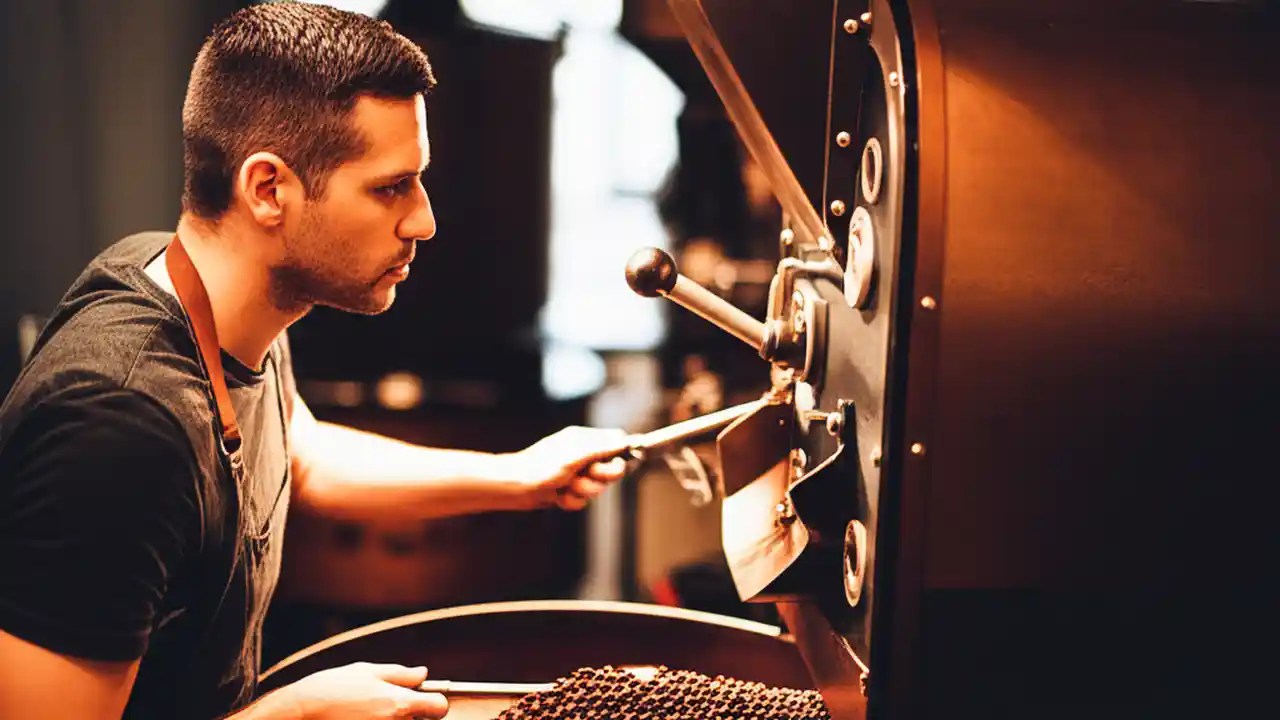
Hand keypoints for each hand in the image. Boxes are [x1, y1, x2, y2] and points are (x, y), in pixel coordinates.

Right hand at [275, 662, 447, 718]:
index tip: (425, 699)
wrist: (300, 712)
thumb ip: (401, 674)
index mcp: (399, 703)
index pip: (440, 708)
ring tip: (370, 713)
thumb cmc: (333, 688)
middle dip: (413, 715)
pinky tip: (362, 719)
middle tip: (387, 705)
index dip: (435, 702)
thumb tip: (423, 673)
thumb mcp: (368, 671)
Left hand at [502, 426, 631, 510]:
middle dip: (600, 477)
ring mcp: (576, 474)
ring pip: (597, 488)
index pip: (615, 441)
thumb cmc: (541, 467)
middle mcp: (582, 455)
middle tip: (587, 475)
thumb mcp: (574, 456)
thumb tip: (624, 440)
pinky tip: (559, 497)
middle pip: (611, 468)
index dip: (621, 454)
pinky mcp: (568, 490)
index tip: (620, 464)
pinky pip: (583, 500)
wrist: (514, 488)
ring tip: (566, 487)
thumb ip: (601, 448)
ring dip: (583, 491)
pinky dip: (572, 500)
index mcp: (584, 439)